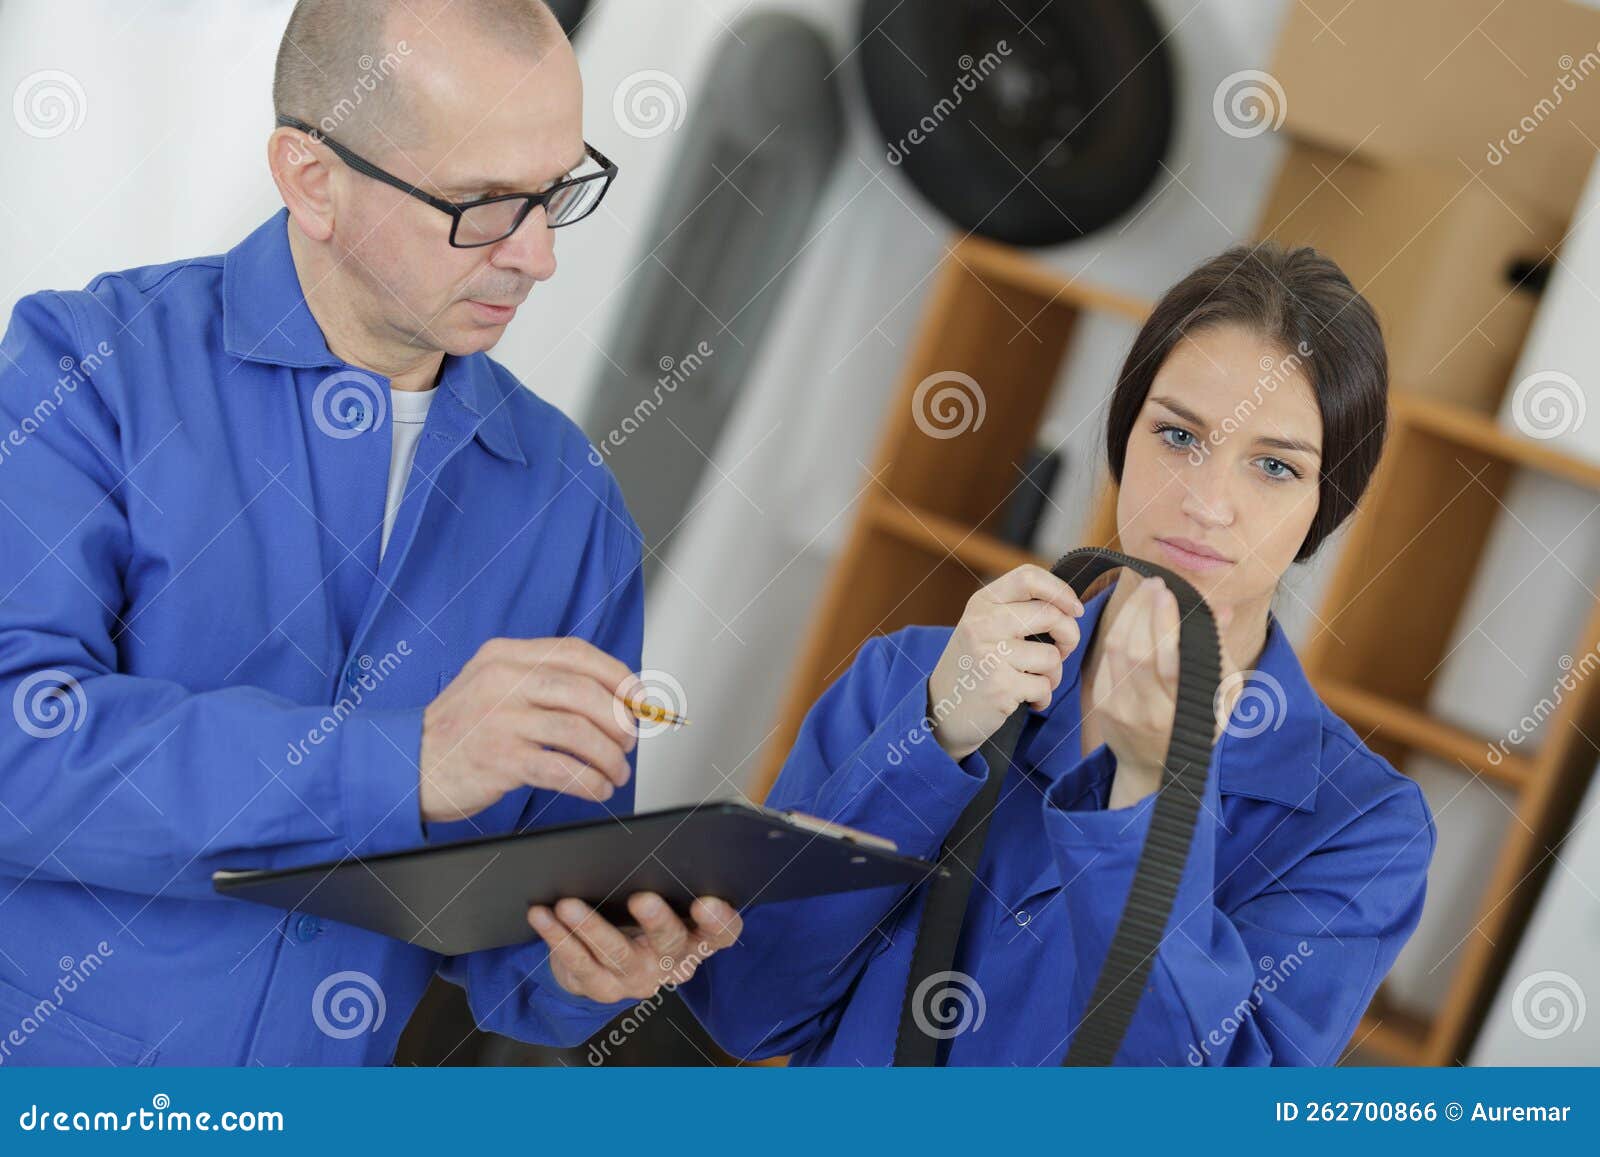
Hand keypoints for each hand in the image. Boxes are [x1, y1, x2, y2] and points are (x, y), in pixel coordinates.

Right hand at [418, 637, 641, 823]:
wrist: (406, 766)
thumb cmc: (458, 731)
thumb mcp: (492, 686)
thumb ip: (541, 682)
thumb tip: (611, 697)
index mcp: (505, 656)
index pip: (577, 653)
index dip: (617, 676)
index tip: (639, 699)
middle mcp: (503, 681)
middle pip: (585, 692)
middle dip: (620, 719)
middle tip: (628, 741)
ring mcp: (500, 720)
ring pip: (579, 733)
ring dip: (609, 757)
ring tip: (616, 772)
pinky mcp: (500, 760)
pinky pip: (563, 770)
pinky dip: (590, 782)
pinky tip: (597, 789)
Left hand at [528, 892, 742, 1001]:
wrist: (608, 960)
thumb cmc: (641, 917)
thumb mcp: (665, 898)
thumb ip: (670, 875)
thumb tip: (664, 835)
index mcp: (698, 937)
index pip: (721, 933)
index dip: (718, 921)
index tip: (705, 902)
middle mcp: (672, 963)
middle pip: (671, 944)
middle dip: (657, 921)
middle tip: (641, 898)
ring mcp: (637, 979)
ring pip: (617, 954)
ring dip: (591, 927)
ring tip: (568, 904)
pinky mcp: (602, 988)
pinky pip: (579, 963)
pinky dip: (558, 937)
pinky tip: (543, 915)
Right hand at [928, 564, 1084, 761]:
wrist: (942, 710)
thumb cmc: (975, 666)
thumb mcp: (984, 626)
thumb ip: (1017, 610)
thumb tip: (1069, 605)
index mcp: (982, 603)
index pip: (1028, 577)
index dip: (1061, 591)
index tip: (1075, 609)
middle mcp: (983, 624)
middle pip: (1051, 615)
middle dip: (1069, 636)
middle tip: (1062, 651)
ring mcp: (989, 655)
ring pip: (1052, 656)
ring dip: (1053, 674)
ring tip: (1032, 680)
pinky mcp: (999, 686)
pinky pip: (1044, 686)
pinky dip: (1042, 697)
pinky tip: (1025, 699)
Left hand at [1090, 576, 1239, 805]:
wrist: (1153, 765)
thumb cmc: (1196, 726)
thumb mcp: (1220, 699)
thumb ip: (1219, 654)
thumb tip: (1219, 609)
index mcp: (1179, 714)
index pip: (1168, 663)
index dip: (1165, 624)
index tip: (1169, 593)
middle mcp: (1146, 713)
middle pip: (1138, 650)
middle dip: (1144, 610)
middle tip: (1156, 583)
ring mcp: (1118, 708)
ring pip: (1117, 649)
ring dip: (1130, 613)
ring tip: (1146, 590)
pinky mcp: (1101, 701)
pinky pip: (1107, 657)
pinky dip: (1120, 629)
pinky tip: (1133, 613)